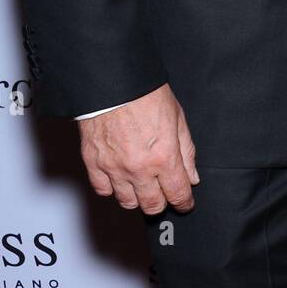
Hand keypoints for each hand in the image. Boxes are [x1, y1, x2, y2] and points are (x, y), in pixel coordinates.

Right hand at [78, 83, 198, 213]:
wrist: (113, 82)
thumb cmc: (145, 94)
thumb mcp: (177, 119)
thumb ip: (186, 151)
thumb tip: (192, 176)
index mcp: (163, 156)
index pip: (177, 194)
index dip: (184, 202)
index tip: (185, 203)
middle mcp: (139, 168)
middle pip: (152, 205)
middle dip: (162, 203)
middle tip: (164, 194)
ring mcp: (114, 168)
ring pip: (127, 202)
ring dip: (138, 198)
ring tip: (142, 186)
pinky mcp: (94, 163)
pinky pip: (103, 190)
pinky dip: (112, 188)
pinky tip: (119, 178)